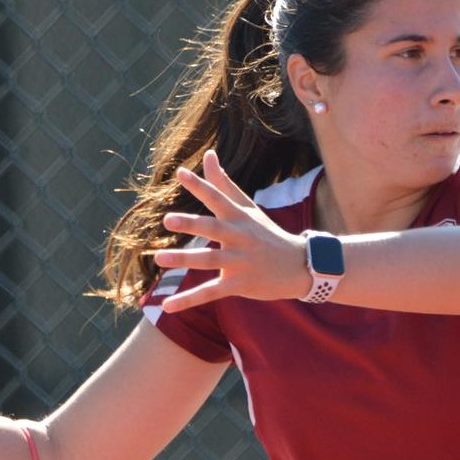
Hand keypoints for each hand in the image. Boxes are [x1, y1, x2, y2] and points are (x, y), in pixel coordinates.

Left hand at [151, 149, 309, 311]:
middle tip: (168, 219)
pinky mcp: (240, 284)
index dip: (199, 185)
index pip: (217, 197)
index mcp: (239, 217)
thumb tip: (209, 154)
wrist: (300, 266)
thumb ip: (224, 183)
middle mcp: (240, 236)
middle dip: (192, 224)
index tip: (180, 173)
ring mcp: (241, 261)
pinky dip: (189, 300)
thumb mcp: (247, 207)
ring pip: (209, 260)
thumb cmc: (267, 234)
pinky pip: (211, 292)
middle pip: (213, 228)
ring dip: (184, 259)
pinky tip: (168, 305)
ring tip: (159, 258)